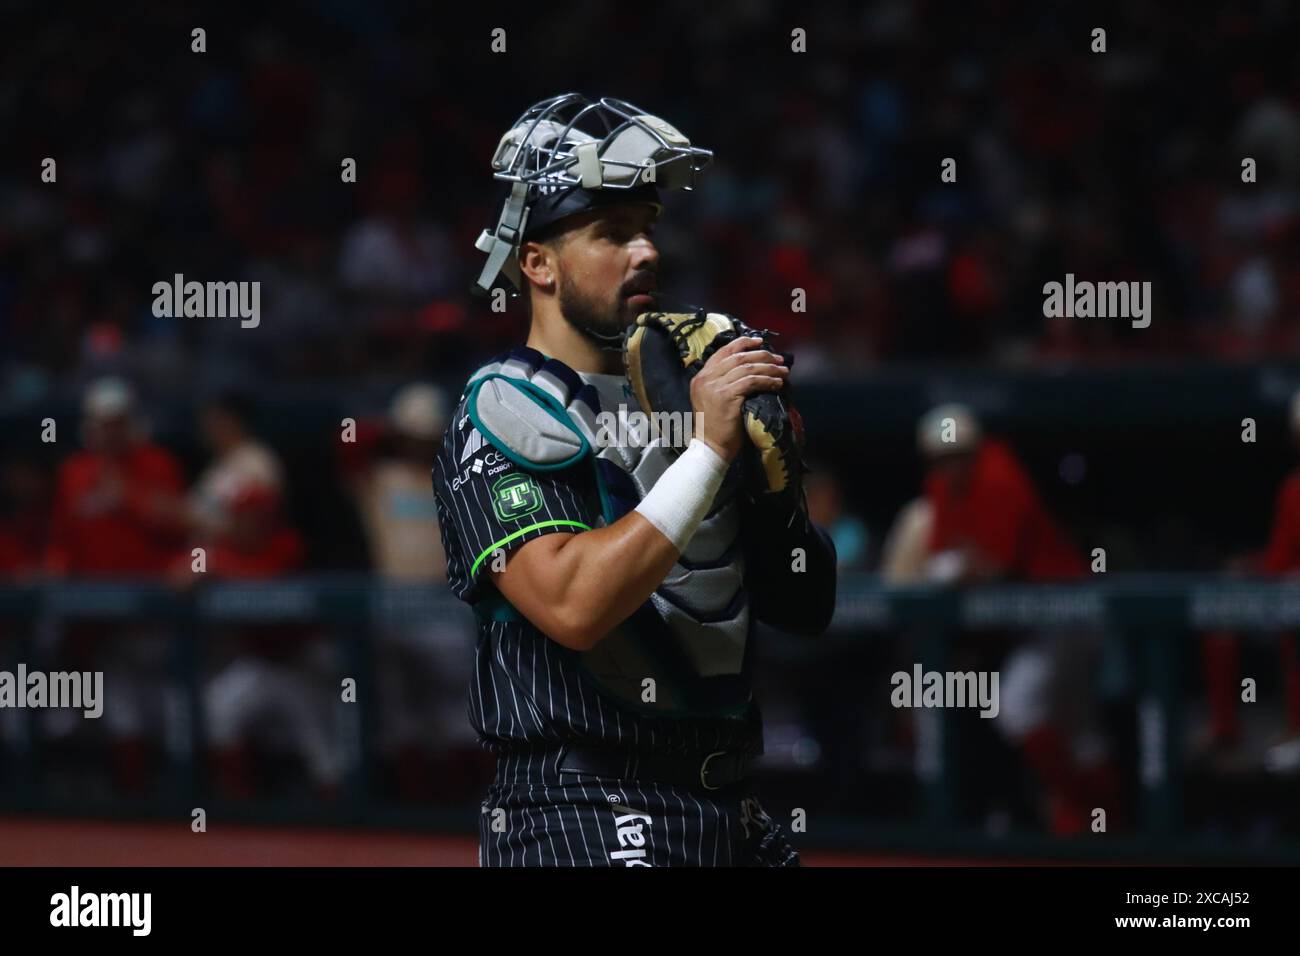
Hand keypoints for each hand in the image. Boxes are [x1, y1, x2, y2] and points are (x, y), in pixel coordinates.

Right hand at [689, 335, 787, 461]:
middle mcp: (705, 378)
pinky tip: (777, 384)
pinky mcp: (726, 396)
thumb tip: (750, 368)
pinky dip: (767, 381)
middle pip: (738, 357)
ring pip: (747, 368)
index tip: (760, 342)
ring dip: (769, 368)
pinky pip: (751, 382)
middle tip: (778, 359)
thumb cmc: (716, 426)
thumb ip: (723, 381)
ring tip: (783, 371)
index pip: (723, 352)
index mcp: (701, 377)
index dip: (743, 343)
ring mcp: (715, 387)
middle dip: (761, 355)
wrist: (711, 447)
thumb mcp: (713, 398)